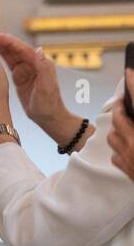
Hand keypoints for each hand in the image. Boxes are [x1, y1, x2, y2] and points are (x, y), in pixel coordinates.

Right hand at [0, 24, 75, 143]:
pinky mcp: (20, 74)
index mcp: (40, 63)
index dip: (7, 39)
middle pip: (13, 46)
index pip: (21, 48)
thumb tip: (39, 50)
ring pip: (9, 51)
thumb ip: (45, 68)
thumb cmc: (49, 105)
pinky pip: (7, 60)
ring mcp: (26, 68)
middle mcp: (33, 62)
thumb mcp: (47, 87)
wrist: (50, 117)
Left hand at [109, 68, 133, 182]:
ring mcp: (130, 158)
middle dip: (122, 108)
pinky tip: (128, 147)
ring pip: (113, 137)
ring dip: (118, 129)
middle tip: (127, 102)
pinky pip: (116, 156)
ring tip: (127, 124)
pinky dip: (120, 149)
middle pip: (120, 118)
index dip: (133, 86)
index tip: (129, 72)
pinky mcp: (130, 172)